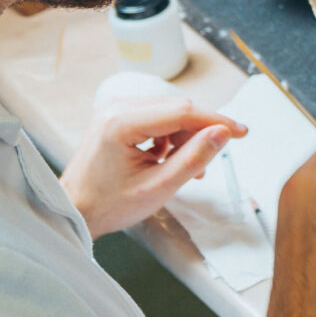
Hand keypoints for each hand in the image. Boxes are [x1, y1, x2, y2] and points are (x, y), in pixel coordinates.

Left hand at [60, 98, 243, 238]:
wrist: (75, 210)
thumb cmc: (109, 205)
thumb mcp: (157, 188)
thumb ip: (193, 159)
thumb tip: (222, 133)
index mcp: (121, 122)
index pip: (182, 111)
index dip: (216, 120)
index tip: (241, 132)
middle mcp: (116, 106)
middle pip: (178, 108)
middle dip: (200, 132)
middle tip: (211, 159)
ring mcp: (115, 108)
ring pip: (170, 111)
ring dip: (185, 136)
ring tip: (185, 167)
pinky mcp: (118, 114)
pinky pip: (157, 116)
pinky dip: (171, 136)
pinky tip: (168, 159)